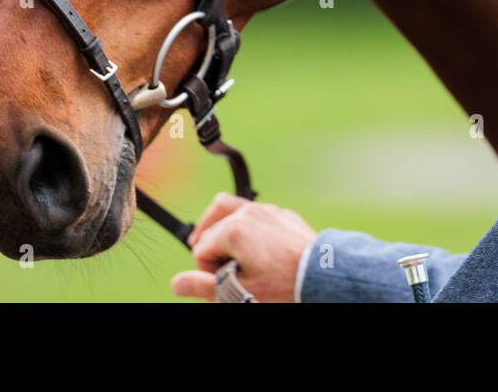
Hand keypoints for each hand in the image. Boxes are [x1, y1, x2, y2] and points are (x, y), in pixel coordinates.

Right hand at [169, 193, 316, 301]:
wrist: (321, 274)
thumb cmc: (282, 283)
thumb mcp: (238, 290)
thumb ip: (202, 285)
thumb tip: (176, 282)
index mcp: (234, 228)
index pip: (200, 249)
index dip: (205, 269)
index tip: (220, 282)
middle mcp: (249, 212)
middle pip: (212, 223)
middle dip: (210, 245)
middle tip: (217, 266)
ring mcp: (267, 210)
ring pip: (231, 208)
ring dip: (222, 227)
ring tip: (224, 250)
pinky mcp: (281, 215)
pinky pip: (255, 215)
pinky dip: (247, 227)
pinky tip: (255, 249)